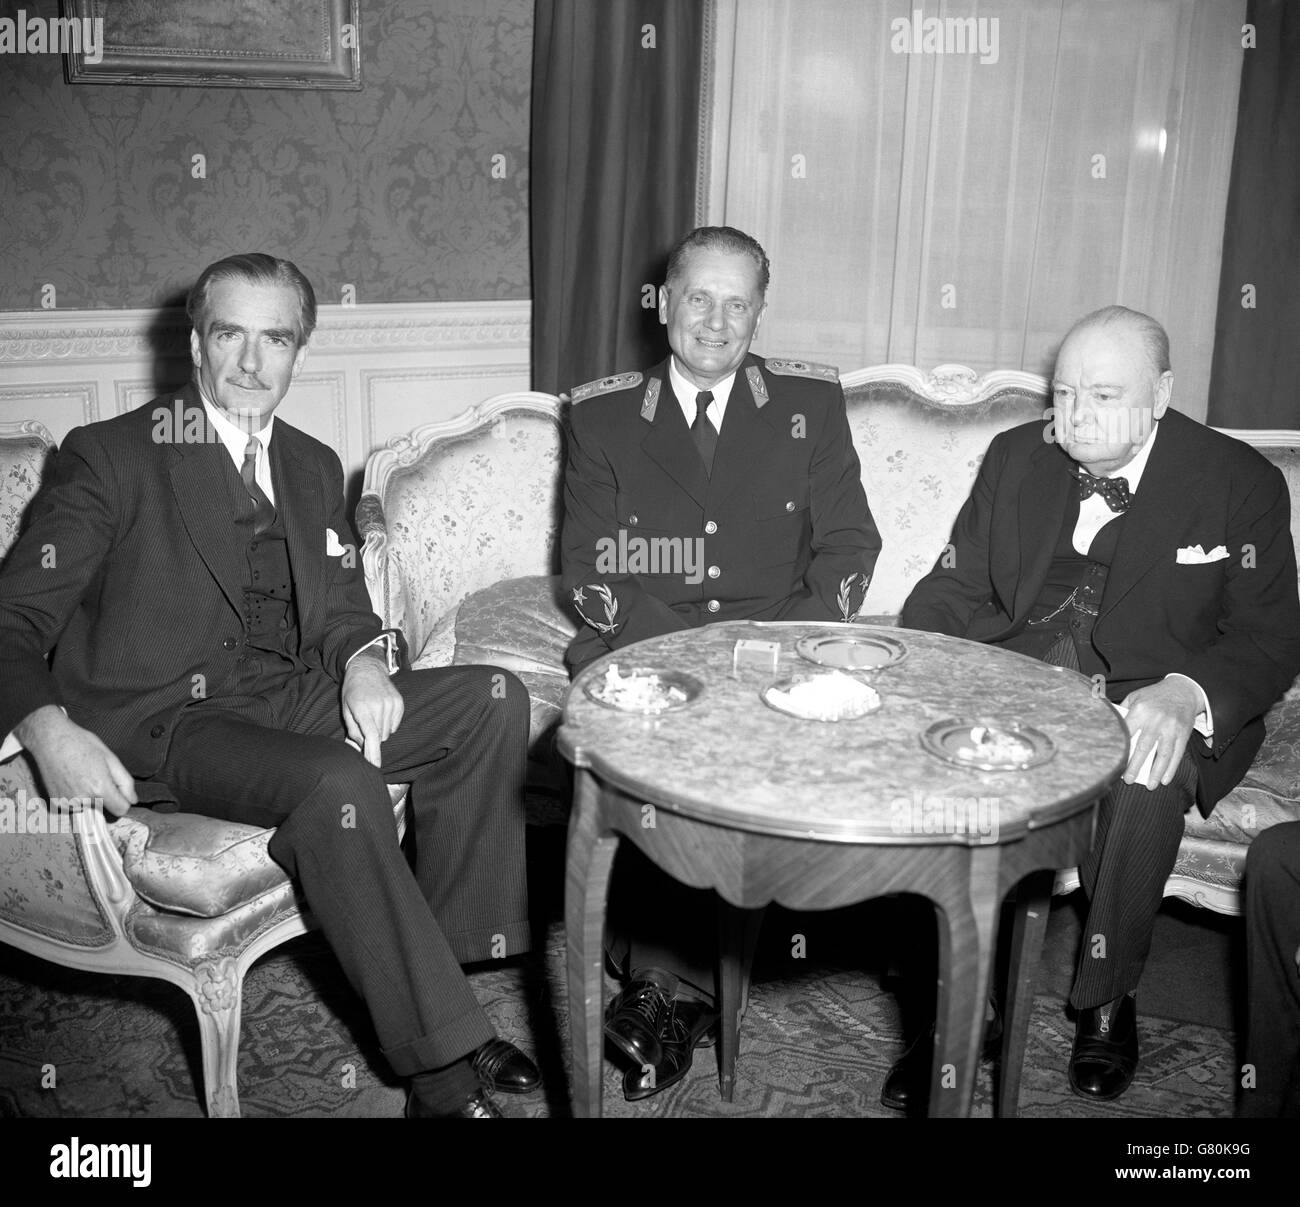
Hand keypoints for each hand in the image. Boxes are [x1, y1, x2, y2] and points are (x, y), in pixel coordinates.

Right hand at [14, 705, 136, 817]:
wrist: (50, 740)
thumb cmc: (81, 744)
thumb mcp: (111, 758)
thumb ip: (125, 782)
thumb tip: (132, 800)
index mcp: (99, 788)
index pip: (121, 810)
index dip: (123, 800)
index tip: (118, 790)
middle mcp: (83, 799)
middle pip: (105, 808)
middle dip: (104, 795)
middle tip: (95, 774)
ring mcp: (68, 803)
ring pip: (89, 807)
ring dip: (89, 796)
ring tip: (81, 775)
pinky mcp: (56, 803)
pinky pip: (75, 806)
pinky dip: (76, 796)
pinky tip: (71, 780)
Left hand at [341, 653, 402, 766]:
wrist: (367, 669)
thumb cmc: (352, 691)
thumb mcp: (346, 710)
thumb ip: (352, 731)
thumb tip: (360, 748)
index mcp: (362, 709)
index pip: (371, 736)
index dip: (372, 753)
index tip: (374, 766)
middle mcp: (379, 706)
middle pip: (378, 737)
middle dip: (371, 737)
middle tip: (364, 723)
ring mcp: (391, 704)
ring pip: (387, 732)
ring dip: (380, 730)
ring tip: (372, 715)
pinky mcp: (399, 703)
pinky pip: (395, 725)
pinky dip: (388, 724)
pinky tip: (381, 712)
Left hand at [1118, 678, 1199, 789]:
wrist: (1183, 689)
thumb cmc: (1153, 696)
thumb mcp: (1135, 697)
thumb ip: (1123, 713)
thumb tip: (1108, 728)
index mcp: (1140, 710)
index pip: (1127, 733)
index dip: (1121, 749)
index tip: (1113, 762)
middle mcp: (1156, 720)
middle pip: (1144, 747)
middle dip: (1135, 766)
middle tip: (1128, 780)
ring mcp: (1171, 727)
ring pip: (1163, 754)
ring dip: (1157, 772)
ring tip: (1151, 786)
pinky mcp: (1183, 733)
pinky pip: (1178, 754)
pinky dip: (1171, 768)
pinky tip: (1165, 779)